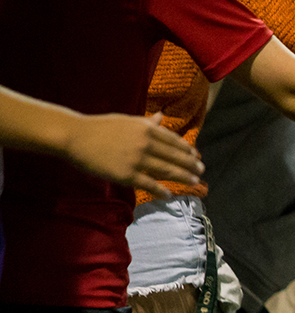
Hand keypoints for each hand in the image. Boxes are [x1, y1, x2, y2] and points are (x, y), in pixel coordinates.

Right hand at [65, 112, 203, 197]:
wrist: (75, 137)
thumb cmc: (100, 127)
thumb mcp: (127, 121)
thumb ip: (146, 123)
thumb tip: (162, 117)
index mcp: (145, 129)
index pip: (173, 141)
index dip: (187, 150)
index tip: (196, 156)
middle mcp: (145, 143)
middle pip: (174, 156)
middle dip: (190, 165)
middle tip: (201, 171)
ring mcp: (136, 159)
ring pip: (166, 170)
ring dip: (183, 177)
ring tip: (194, 182)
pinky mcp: (125, 174)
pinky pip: (148, 184)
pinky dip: (161, 190)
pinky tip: (169, 195)